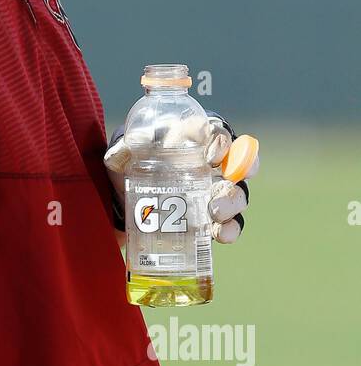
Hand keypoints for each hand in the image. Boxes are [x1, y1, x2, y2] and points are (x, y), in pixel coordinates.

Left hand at [104, 112, 259, 243]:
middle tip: (223, 181)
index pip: (215, 131)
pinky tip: (221, 234)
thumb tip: (127, 147)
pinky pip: (231, 223)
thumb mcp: (123, 155)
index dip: (220, 141)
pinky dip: (230, 229)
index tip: (211, 156)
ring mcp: (217, 190)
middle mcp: (214, 162)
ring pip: (238, 193)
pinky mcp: (214, 217)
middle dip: (241, 169)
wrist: (129, 194)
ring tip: (215, 211)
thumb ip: (123, 150)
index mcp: (194, 137)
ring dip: (232, 201)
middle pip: (241, 161)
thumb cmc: (133, 164)